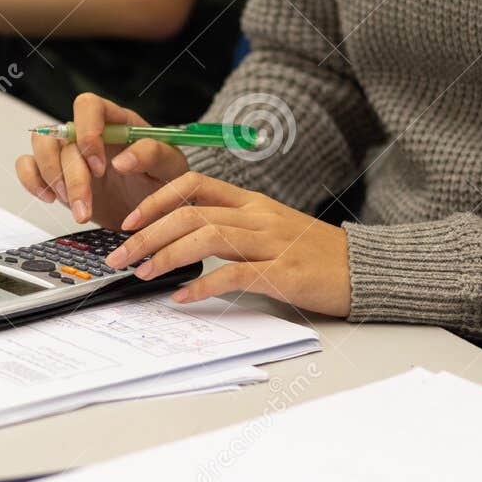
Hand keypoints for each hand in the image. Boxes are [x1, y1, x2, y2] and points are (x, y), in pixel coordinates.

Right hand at [15, 94, 188, 225]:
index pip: (88, 106)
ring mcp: (69, 152)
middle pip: (63, 136)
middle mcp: (89, 132)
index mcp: (116, 121)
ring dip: (52, 179)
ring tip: (76, 208)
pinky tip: (51, 199)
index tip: (99, 166)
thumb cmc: (163, 182)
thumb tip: (122, 160)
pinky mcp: (56, 174)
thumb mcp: (172, 168)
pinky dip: (32, 181)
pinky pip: (28, 166)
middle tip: (86, 205)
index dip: (87, 131)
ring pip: (41, 147)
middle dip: (72, 175)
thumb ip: (153, 155)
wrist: (150, 212)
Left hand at [104, 173, 351, 315]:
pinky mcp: (283, 271)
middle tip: (119, 255)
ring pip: (207, 236)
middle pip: (191, 212)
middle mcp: (258, 215)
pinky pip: (234, 273)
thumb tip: (182, 243)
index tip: (130, 220)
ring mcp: (272, 241)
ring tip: (142, 274)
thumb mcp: (270, 229)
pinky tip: (182, 298)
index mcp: (251, 202)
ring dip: (167, 255)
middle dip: (148, 234)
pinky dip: (203, 285)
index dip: (156, 198)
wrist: (362, 270)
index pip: (194, 184)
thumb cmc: (313, 254)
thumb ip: (232, 229)